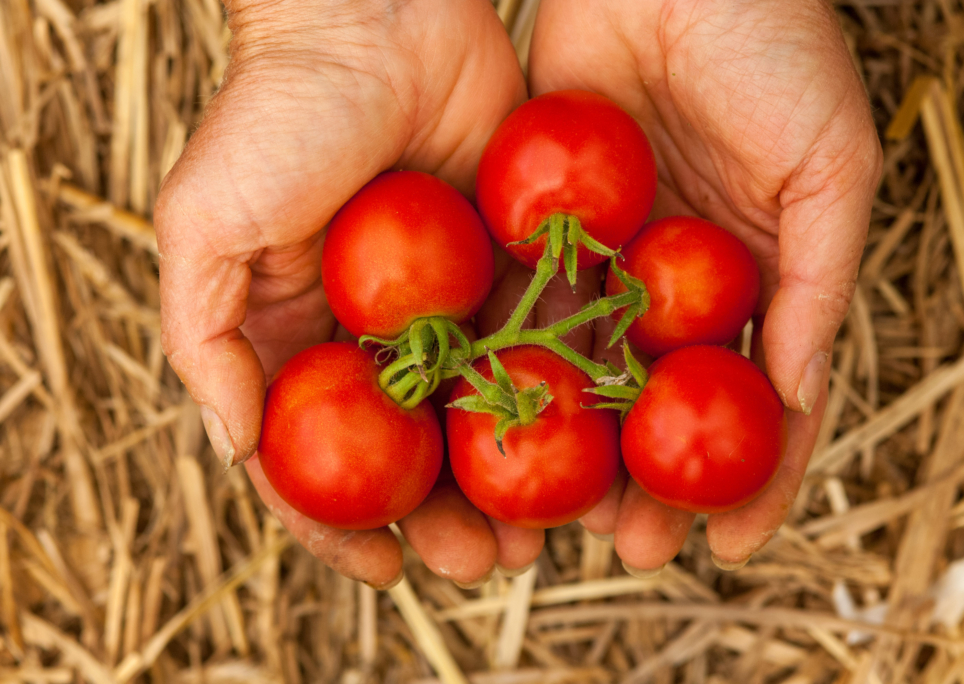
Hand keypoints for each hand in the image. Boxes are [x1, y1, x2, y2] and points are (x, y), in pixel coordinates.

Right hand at [157, 0, 534, 587]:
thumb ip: (202, 336)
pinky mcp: (514, 266)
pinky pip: (541, 346)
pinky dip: (562, 403)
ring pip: (484, 415)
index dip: (340, 523)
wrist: (379, 15)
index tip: (382, 570)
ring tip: (544, 535)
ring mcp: (450, 304)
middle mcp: (376, 333)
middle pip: (411, 452)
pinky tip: (589, 449)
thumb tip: (239, 447)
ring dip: (510, 482)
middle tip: (487, 566)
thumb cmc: (278, 112)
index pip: (315, 455)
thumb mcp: (205, 223)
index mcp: (299, 336)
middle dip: (444, 519)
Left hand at [528, 0, 881, 569]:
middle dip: (648, 484)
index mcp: (755, 279)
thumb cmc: (777, 49)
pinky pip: (525, 307)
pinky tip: (497, 428)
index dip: (750, 479)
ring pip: (587, 377)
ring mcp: (607, 261)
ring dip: (573, 451)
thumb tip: (793, 398)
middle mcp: (678, 284)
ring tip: (555, 520)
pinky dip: (514, 370)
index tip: (728, 544)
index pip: (756, 402)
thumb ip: (816, 286)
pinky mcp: (540, 227)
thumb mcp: (832, 169)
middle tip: (628, 550)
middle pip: (662, 408)